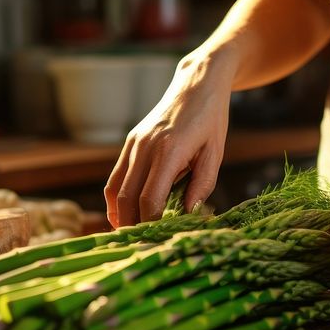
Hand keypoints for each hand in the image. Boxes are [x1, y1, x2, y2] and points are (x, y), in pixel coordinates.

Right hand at [104, 49, 234, 227]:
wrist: (197, 84)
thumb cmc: (211, 120)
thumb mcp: (215, 154)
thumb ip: (201, 185)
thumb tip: (186, 214)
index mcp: (169, 151)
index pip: (149, 198)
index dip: (152, 223)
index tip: (160, 239)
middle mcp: (145, 147)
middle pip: (127, 198)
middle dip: (133, 225)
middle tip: (143, 244)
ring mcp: (134, 144)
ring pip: (115, 189)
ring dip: (120, 215)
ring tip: (132, 234)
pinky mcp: (130, 142)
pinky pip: (115, 177)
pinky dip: (116, 199)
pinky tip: (125, 214)